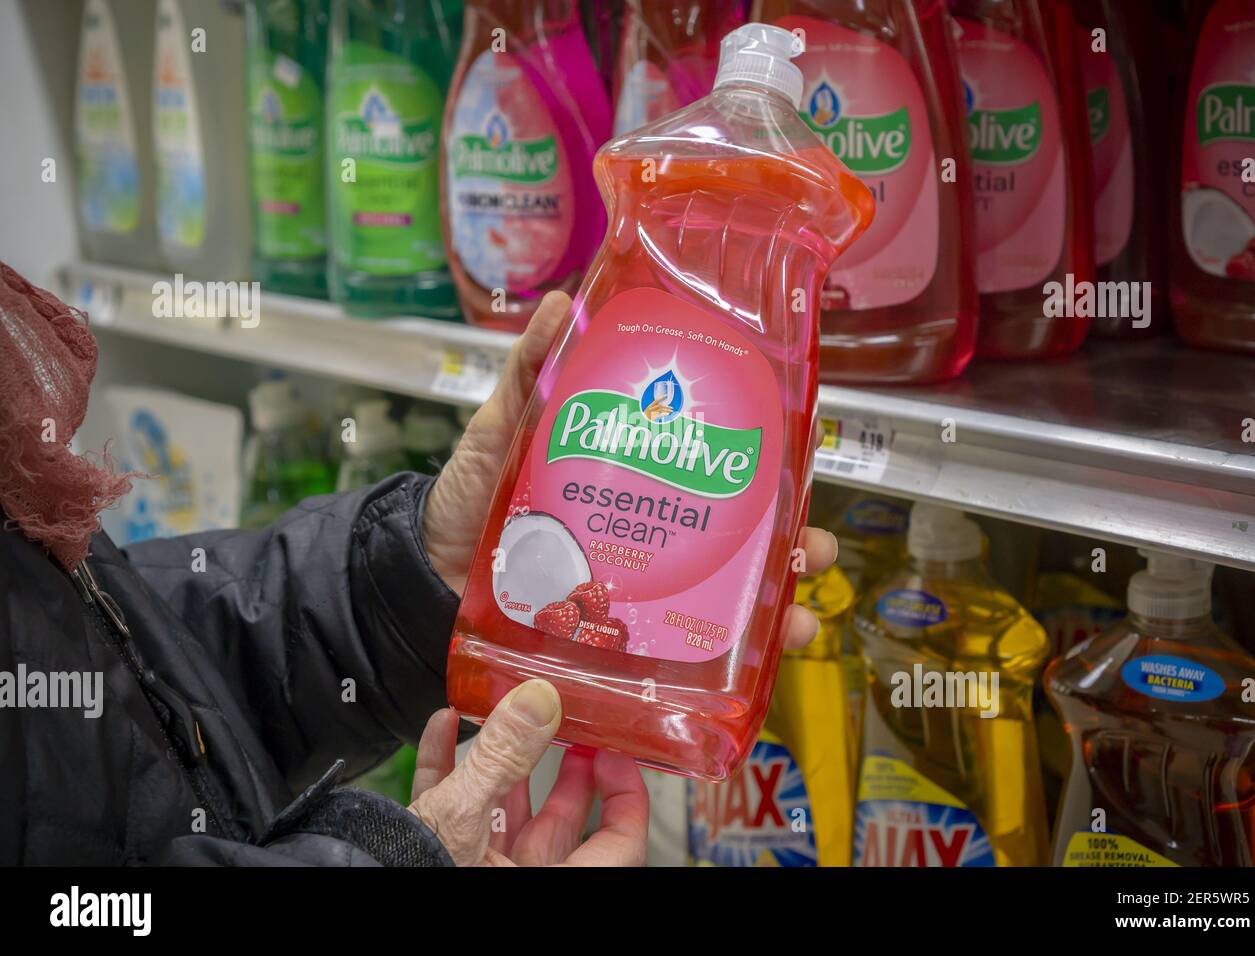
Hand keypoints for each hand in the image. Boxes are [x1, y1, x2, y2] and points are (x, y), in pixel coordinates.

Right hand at [408, 680, 647, 866]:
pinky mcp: (432, 857)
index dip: (626, 798)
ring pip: (502, 812)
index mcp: (546, 883)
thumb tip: (539, 702)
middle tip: (572, 725)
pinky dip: (447, 767)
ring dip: (504, 761)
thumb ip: (503, 757)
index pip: (617, 846)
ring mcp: (474, 870)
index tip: (619, 751)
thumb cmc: (405, 876)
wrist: (336, 883)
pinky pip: (449, 809)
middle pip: (560, 824)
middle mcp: (516, 881)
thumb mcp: (462, 816)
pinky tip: (444, 727)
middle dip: (567, 769)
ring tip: (512, 714)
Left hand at [421, 290, 838, 649]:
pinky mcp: (618, 634)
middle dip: (788, 542)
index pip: (713, 466)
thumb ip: (531, 369)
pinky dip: (725, 658)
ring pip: (724, 595)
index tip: (798, 463)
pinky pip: (680, 646)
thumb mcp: (502, 425)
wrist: (425, 574)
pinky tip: (757, 665)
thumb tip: (560, 302)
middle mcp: (650, 527)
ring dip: (773, 608)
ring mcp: (638, 585)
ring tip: (798, 621)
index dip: (765, 466)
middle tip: (811, 550)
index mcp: (635, 473)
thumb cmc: (469, 495)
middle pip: (737, 534)